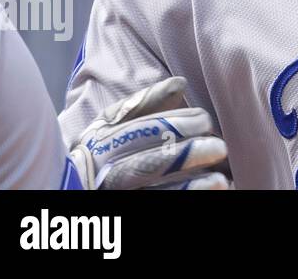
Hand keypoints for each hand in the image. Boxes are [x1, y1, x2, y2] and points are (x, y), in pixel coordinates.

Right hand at [65, 76, 231, 189]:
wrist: (76, 186)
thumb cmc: (100, 153)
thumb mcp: (109, 128)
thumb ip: (142, 106)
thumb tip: (179, 83)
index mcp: (93, 144)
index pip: (133, 131)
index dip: (171, 123)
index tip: (204, 119)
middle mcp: (96, 173)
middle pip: (142, 163)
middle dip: (183, 153)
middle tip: (218, 146)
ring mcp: (108, 194)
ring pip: (147, 189)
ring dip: (188, 183)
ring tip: (221, 179)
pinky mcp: (119, 213)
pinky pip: (155, 203)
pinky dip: (184, 195)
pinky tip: (208, 191)